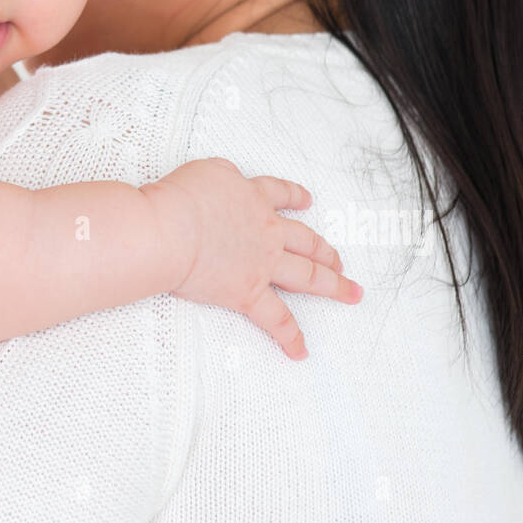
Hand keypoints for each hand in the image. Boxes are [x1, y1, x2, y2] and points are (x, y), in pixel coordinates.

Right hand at [142, 158, 360, 359]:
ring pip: (308, 276)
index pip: (280, 194)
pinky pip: (278, 320)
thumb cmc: (181, 198)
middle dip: (325, 252)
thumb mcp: (206, 172)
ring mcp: (263, 264)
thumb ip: (223, 176)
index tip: (307, 200)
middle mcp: (267, 232)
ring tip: (349, 292)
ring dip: (332, 286)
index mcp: (254, 199)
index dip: (295, 197)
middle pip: (307, 242)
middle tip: (339, 261)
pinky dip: (291, 337)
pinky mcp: (249, 294)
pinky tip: (301, 350)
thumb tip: (225, 184)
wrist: (173, 229)